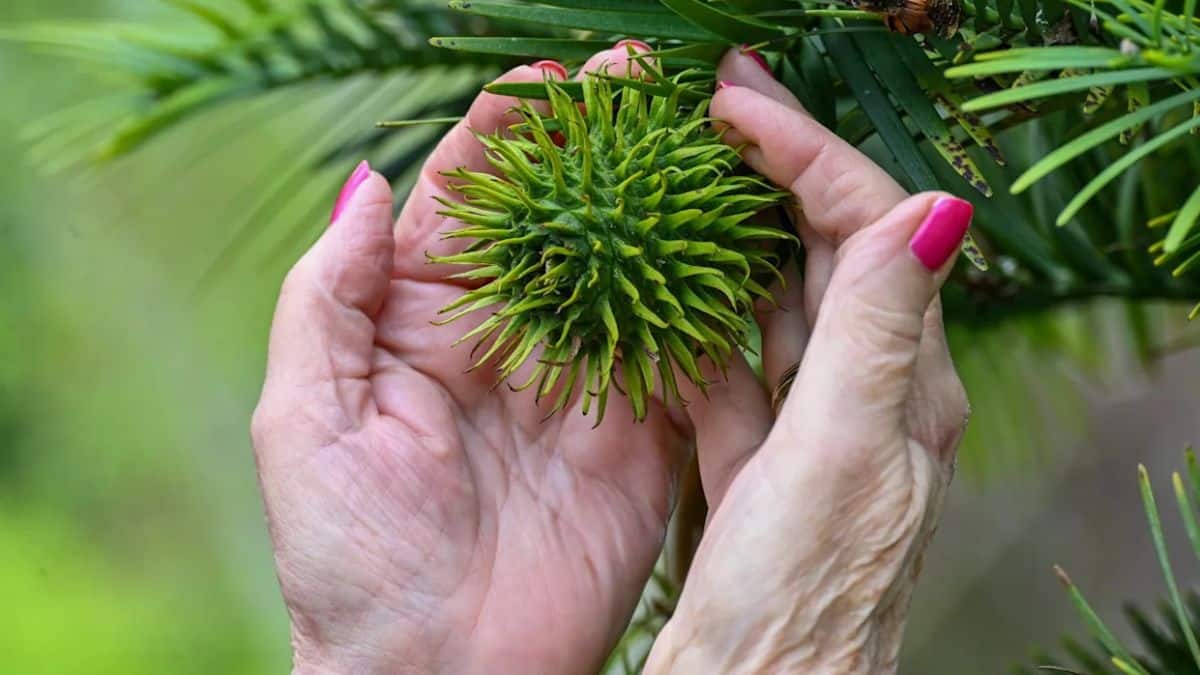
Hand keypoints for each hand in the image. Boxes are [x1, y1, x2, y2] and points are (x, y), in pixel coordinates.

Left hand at [251, 42, 695, 674]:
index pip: (466, 205)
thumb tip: (369, 181)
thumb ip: (329, 297)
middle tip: (642, 77)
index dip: (503, 137)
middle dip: (596, 146)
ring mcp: (580, 384)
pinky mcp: (640, 434)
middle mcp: (506, 343)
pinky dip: (706, 292)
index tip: (545, 78)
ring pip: (625, 267)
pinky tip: (731, 230)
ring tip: (698, 127)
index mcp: (420, 326)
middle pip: (558, 219)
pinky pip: (678, 351)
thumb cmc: (350, 562)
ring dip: (658, 197)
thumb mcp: (301, 420)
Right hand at [643, 50, 971, 673]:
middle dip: (779, 174)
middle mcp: (869, 407)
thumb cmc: (799, 602)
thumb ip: (880, 334)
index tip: (736, 104)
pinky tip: (666, 302)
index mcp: (907, 393)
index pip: (873, 233)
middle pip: (829, 259)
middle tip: (716, 104)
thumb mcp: (840, 456)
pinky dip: (701, 332)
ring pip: (778, 312)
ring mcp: (811, 440)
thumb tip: (937, 211)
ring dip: (739, 241)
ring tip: (690, 176)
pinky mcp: (758, 476)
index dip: (808, 156)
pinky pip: (733, 379)